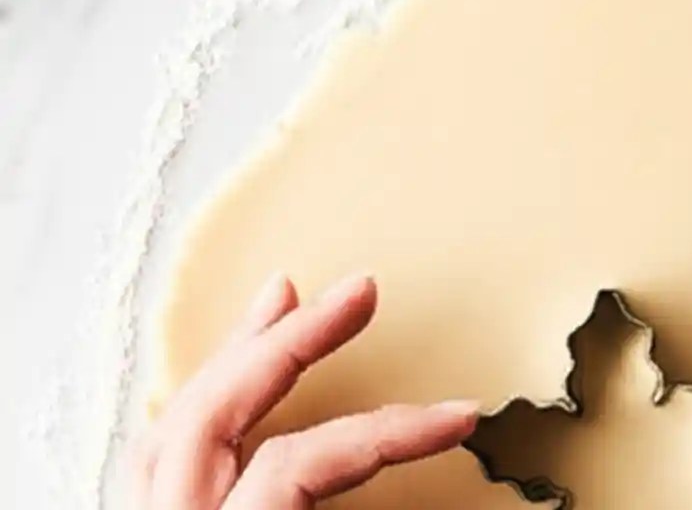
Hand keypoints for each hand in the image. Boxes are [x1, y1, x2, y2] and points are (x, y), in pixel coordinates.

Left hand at [135, 274, 479, 508]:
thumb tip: (414, 478)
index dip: (387, 431)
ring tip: (284, 299)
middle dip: (293, 339)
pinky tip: (229, 382)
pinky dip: (202, 398)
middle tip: (359, 292)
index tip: (454, 415)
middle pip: (215, 408)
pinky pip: (159, 452)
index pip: (301, 461)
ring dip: (239, 352)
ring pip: (174, 420)